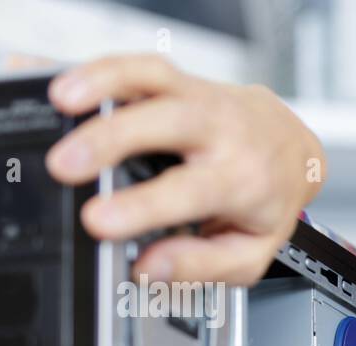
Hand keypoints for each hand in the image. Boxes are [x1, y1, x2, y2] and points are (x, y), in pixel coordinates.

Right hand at [44, 53, 325, 284]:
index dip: (143, 207)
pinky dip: (103, 71)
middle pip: (170, 124)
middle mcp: (226, 134)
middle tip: (64, 166)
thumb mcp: (250, 251)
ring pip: (155, 80)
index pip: (191, 192)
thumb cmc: (268, 202)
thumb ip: (200, 265)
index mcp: (244, 181)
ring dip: (104, 86)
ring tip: (61, 103)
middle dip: (112, 140)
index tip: (99, 222)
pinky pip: (142, 67)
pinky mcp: (181, 83)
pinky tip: (70, 85)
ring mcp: (202, 102)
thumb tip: (148, 269)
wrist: (294, 151)